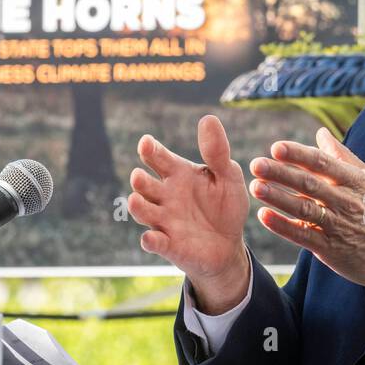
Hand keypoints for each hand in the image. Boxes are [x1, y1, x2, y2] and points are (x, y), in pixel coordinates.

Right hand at [129, 115, 250, 313]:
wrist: (229, 246)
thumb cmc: (225, 206)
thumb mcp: (228, 176)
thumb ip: (217, 151)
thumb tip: (208, 118)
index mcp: (177, 174)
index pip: (158, 158)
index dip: (150, 150)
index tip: (146, 143)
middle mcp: (165, 195)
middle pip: (144, 184)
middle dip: (139, 180)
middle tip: (140, 176)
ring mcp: (164, 220)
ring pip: (143, 211)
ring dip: (137, 207)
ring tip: (136, 201)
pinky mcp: (168, 245)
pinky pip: (154, 242)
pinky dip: (150, 240)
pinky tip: (151, 238)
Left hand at [249, 126, 364, 298]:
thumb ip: (341, 156)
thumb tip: (321, 132)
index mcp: (354, 181)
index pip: (323, 163)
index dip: (299, 154)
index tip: (276, 147)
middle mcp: (346, 202)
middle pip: (309, 184)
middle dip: (281, 173)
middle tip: (256, 164)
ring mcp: (339, 226)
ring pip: (305, 209)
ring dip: (278, 198)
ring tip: (256, 187)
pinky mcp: (332, 249)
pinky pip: (304, 236)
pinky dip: (284, 226)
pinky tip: (265, 216)